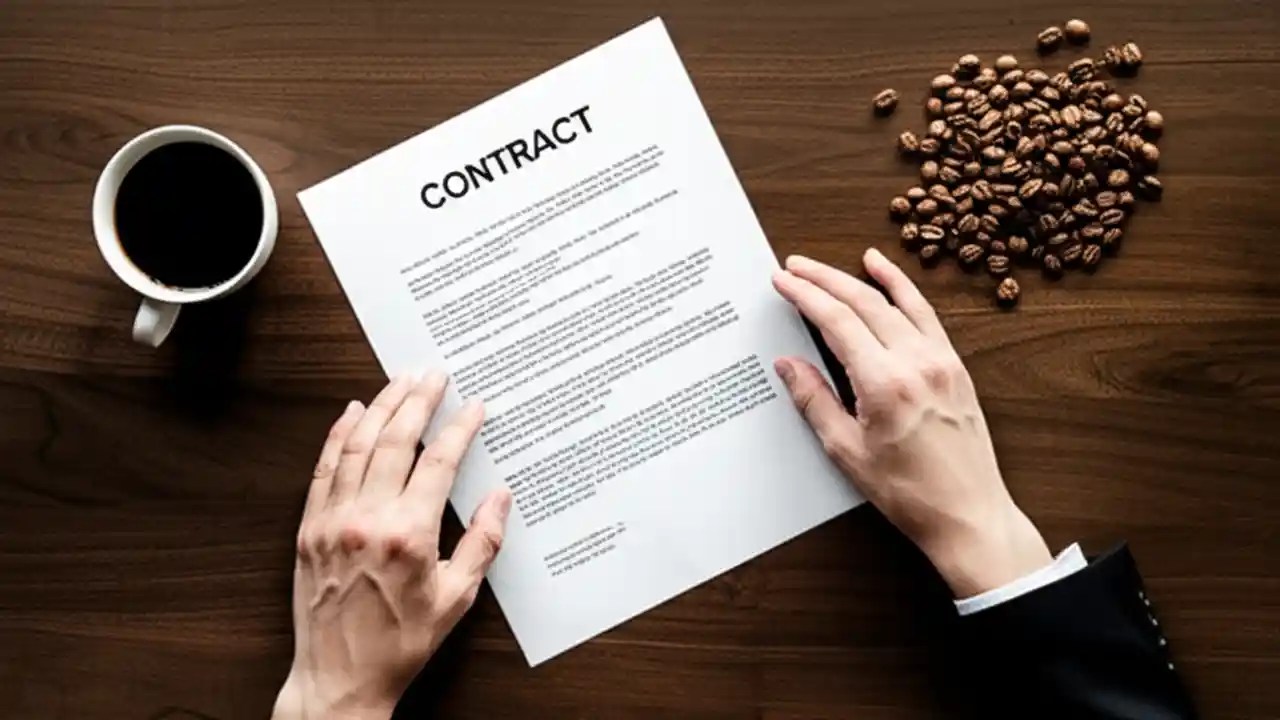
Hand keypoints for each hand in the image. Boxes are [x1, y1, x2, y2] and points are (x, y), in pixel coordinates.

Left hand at [273, 374, 511, 719]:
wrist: (338, 679)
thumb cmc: (400, 645)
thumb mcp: (457, 599)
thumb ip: (482, 544)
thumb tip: (500, 499)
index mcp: (408, 536)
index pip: (439, 463)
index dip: (459, 429)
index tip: (473, 408)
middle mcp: (367, 520)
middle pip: (395, 441)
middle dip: (417, 401)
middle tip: (433, 374)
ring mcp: (332, 522)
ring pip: (357, 446)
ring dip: (380, 407)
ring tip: (399, 381)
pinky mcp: (309, 530)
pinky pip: (323, 470)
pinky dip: (338, 436)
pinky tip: (351, 413)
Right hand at [772, 248, 1050, 597]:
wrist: (969, 515)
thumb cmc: (909, 493)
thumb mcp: (846, 451)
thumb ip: (814, 400)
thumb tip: (788, 365)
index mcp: (885, 384)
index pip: (836, 321)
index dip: (805, 295)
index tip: (783, 281)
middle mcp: (916, 362)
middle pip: (863, 302)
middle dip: (824, 279)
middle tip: (794, 266)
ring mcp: (941, 361)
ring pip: (897, 301)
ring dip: (863, 277)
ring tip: (839, 261)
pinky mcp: (956, 367)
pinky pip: (926, 315)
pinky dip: (905, 290)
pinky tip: (889, 276)